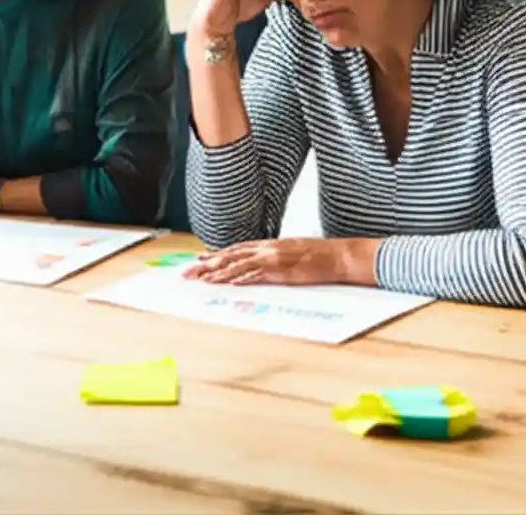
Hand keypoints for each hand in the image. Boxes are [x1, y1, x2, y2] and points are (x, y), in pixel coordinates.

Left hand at [182, 238, 377, 286]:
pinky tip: (228, 282)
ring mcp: (272, 258)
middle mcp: (266, 249)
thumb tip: (259, 263)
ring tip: (201, 279)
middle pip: (229, 255)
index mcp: (267, 244)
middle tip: (188, 271)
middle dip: (207, 264)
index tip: (199, 258)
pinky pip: (256, 274)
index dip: (215, 254)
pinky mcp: (281, 270)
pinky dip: (241, 278)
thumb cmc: (317, 255)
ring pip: (238, 264)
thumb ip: (272, 255)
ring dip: (217, 272)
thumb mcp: (289, 251)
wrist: (337, 256)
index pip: (235, 249)